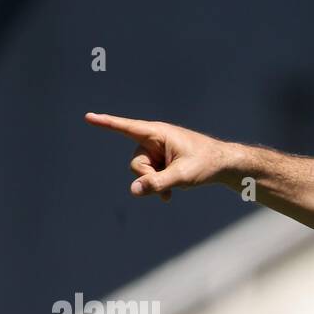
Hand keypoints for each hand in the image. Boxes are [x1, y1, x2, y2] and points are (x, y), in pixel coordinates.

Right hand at [85, 112, 235, 200]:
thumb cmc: (206, 164)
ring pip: (143, 172)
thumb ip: (157, 183)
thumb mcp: (182, 175)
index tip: (88, 117)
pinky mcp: (162, 162)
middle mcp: (155, 140)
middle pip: (136, 163)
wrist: (224, 165)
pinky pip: (150, 177)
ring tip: (174, 188)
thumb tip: (133, 190)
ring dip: (156, 183)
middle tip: (168, 183)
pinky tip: (169, 196)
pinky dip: (158, 186)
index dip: (106, 123)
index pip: (127, 128)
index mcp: (158, 133)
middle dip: (148, 176)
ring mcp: (158, 152)